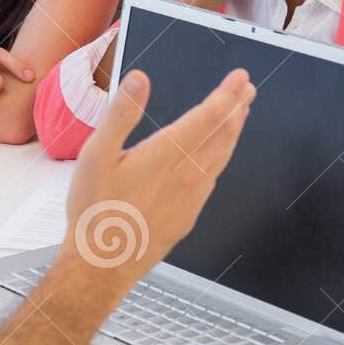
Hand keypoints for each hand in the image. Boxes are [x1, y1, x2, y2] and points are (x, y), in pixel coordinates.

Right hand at [63, 67, 253, 286]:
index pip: (208, 116)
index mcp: (167, 154)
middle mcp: (187, 174)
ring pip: (222, 158)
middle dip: (237, 108)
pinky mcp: (188, 215)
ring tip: (239, 117)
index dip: (227, 94)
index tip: (240, 78)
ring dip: (233, 133)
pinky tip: (217, 159)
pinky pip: (213, 179)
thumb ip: (121, 114)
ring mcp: (192, 197)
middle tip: (248, 91)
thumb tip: (139, 79)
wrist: (103, 265)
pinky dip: (221, 160)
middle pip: (222, 135)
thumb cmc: (95, 212)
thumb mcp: (97, 155)